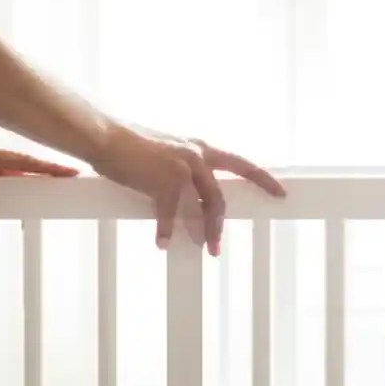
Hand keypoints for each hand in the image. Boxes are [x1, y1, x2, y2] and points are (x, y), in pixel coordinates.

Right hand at [91, 123, 285, 254]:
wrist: (105, 135)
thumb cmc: (128, 144)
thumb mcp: (165, 152)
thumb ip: (181, 170)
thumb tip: (188, 197)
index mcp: (199, 147)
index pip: (241, 162)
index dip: (262, 178)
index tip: (280, 192)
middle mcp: (197, 154)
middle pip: (220, 196)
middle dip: (221, 225)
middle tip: (220, 248)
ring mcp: (183, 167)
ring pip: (203, 207)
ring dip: (203, 232)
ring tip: (203, 250)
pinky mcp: (165, 180)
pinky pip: (171, 214)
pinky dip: (166, 231)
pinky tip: (162, 243)